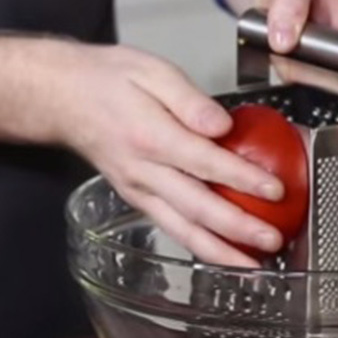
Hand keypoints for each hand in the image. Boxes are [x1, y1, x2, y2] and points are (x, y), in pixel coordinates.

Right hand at [49, 43, 283, 267]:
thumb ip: (190, 99)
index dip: (242, 178)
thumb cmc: (108, 81)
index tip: (274, 189)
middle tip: (272, 241)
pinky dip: (200, 247)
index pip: (204, 162)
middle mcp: (143, 171)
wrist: (63, 99)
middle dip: (237, 229)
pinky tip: (225, 255)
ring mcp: (139, 191)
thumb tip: (223, 125)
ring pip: (182, 230)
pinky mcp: (137, 201)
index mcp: (150, 136)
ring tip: (253, 267)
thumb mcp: (152, 70)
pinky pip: (172, 229)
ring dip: (219, 253)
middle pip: (196, 207)